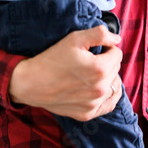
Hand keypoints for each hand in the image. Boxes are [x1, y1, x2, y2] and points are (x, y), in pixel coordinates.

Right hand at [8, 26, 123, 120]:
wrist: (30, 83)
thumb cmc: (51, 59)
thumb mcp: (74, 39)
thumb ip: (100, 34)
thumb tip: (117, 39)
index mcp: (100, 69)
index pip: (117, 54)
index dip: (107, 49)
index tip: (94, 50)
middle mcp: (100, 89)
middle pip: (116, 69)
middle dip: (107, 62)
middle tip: (89, 61)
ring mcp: (94, 103)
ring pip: (114, 85)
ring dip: (108, 78)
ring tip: (94, 74)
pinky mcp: (88, 113)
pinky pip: (109, 104)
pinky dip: (108, 96)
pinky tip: (101, 89)